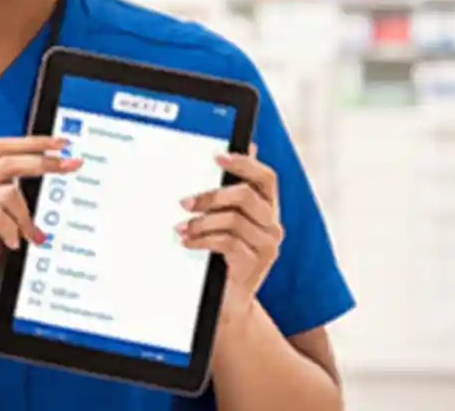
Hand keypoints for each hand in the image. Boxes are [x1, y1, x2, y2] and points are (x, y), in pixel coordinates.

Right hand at [0, 136, 81, 313]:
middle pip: (8, 162)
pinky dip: (13, 233)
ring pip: (8, 193)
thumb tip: (52, 170)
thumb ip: (13, 192)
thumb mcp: (2, 214)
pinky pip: (0, 219)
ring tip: (30, 235)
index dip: (33, 142)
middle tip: (70, 167)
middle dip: (43, 163)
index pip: (2, 147)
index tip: (62, 143)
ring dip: (26, 217)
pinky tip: (12, 244)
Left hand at [175, 145, 282, 326]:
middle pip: (246, 196)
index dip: (244, 163)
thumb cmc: (224, 255)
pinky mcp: (256, 264)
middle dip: (211, 196)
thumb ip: (229, 193)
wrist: (228, 301)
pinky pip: (226, 242)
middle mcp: (273, 225)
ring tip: (180, 227)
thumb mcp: (225, 222)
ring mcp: (267, 245)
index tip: (216, 156)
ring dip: (201, 222)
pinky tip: (186, 241)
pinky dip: (201, 239)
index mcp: (267, 208)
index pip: (266, 178)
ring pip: (233, 220)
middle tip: (184, 202)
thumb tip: (238, 153)